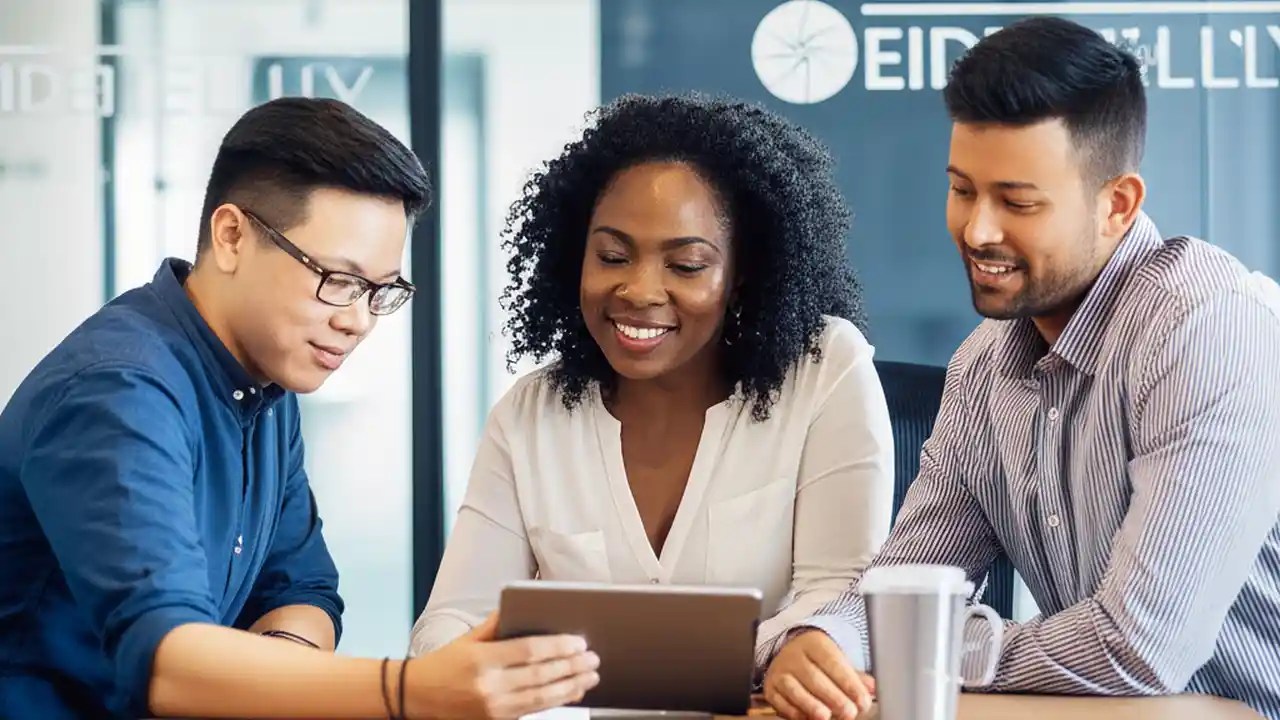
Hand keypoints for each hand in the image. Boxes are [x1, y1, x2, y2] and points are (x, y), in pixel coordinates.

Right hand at [405, 613, 600, 718]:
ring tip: (590, 676)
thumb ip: (498, 623)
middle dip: (572, 666)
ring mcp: (494, 708)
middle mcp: (489, 686)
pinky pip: (534, 711)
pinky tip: (572, 692)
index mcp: (482, 660)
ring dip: (571, 686)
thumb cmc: (443, 664)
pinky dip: (557, 701)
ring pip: (543, 697)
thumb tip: (526, 604)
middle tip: (593, 658)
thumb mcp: (468, 639)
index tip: (579, 642)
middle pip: (541, 675)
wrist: (416, 697)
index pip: (530, 651)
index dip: (558, 647)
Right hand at [763, 630, 875, 719]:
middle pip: (814, 677)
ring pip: (794, 688)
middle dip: (833, 697)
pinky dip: (793, 711)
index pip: (832, 662)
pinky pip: (780, 700)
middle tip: (849, 712)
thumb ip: (854, 676)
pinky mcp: (770, 687)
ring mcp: (780, 671)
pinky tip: (807, 717)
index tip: (862, 699)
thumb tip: (872, 688)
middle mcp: (794, 655)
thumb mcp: (837, 661)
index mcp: (814, 644)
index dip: (848, 682)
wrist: (789, 655)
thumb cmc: (818, 661)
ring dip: (810, 704)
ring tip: (825, 716)